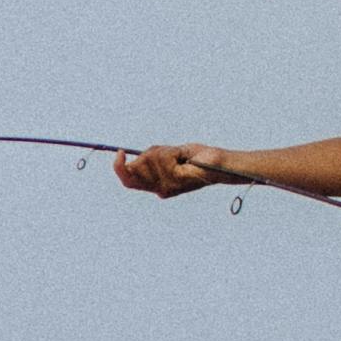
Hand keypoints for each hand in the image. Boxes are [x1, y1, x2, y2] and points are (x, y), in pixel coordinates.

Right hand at [114, 144, 232, 197]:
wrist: (220, 163)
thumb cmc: (200, 158)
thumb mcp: (171, 156)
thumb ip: (152, 159)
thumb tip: (134, 159)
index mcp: (159, 186)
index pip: (129, 181)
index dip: (119, 167)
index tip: (120, 152)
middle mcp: (161, 189)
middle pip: (134, 171)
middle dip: (144, 156)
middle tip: (167, 152)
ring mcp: (167, 186)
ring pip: (147, 161)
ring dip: (161, 151)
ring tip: (180, 155)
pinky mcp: (175, 179)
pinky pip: (161, 158)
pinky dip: (169, 151)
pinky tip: (181, 155)